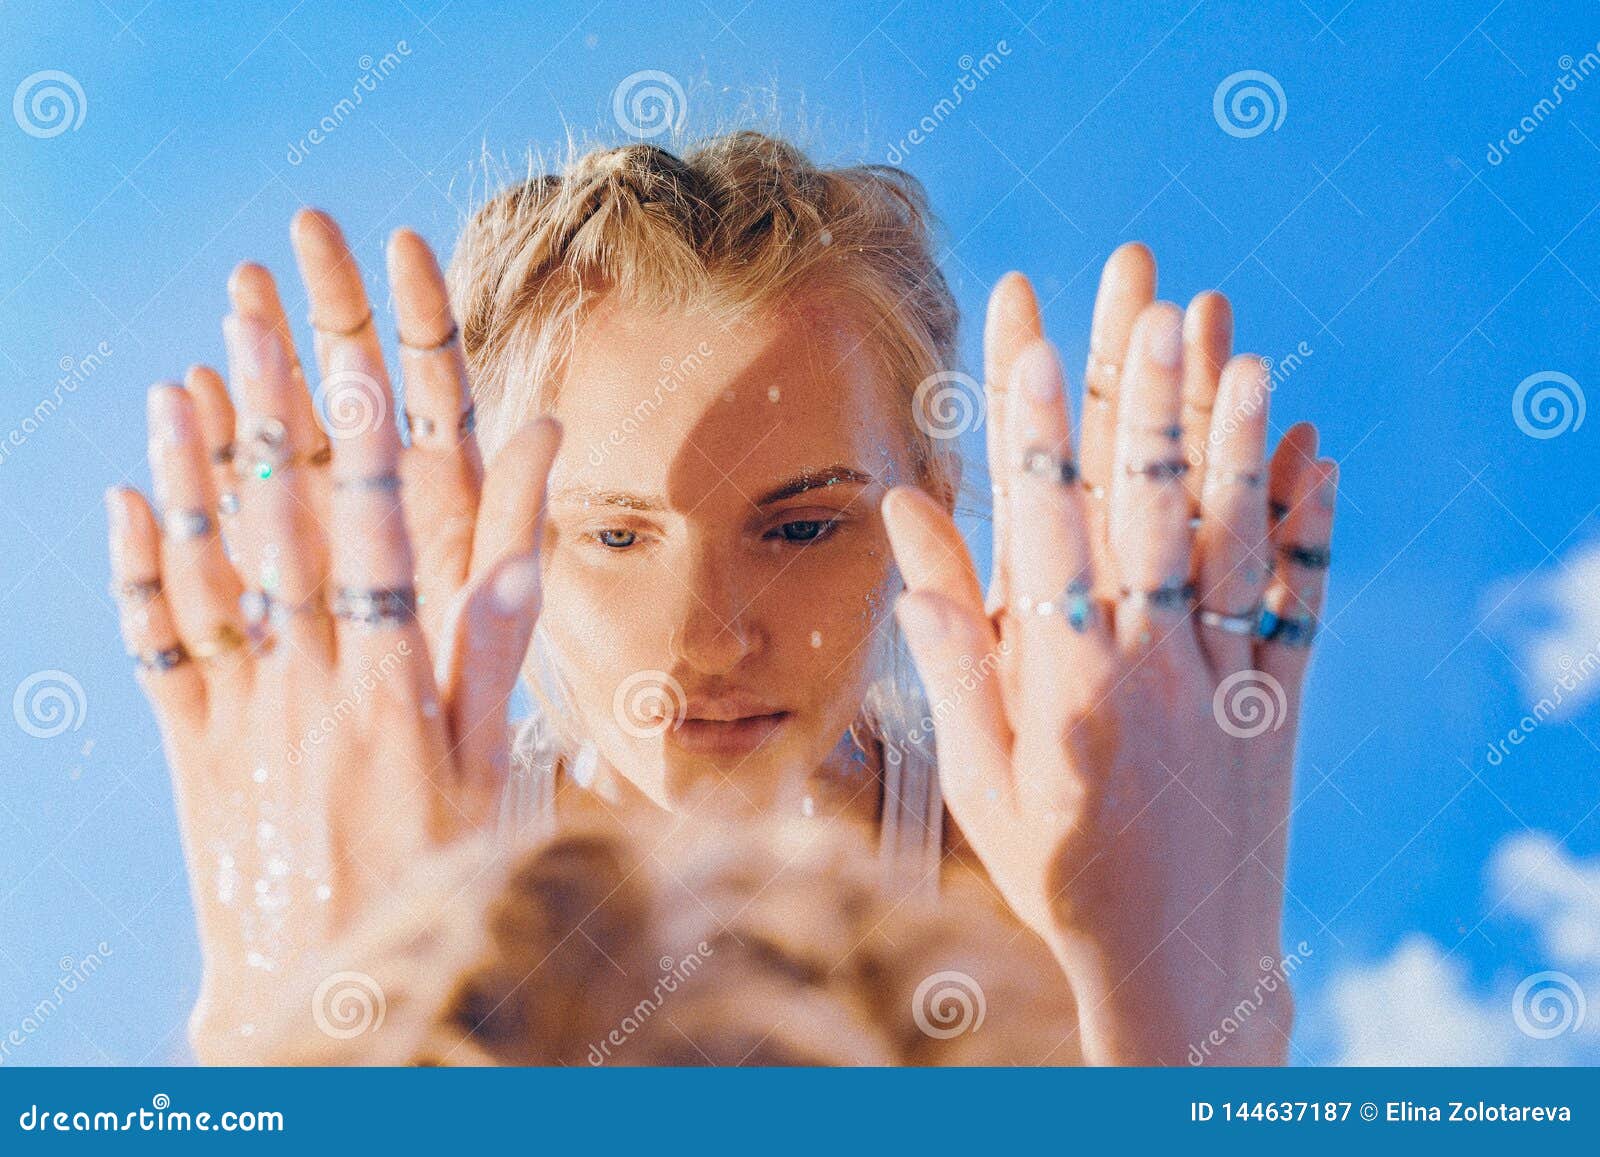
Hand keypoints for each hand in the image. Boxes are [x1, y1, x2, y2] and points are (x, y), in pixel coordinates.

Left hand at [106, 210, 561, 1060]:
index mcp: (392, 686)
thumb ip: (496, 658)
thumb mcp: (490, 777)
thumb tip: (520, 561)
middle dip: (270, 410)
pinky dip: (138, 571)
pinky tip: (124, 502)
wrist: (330, 998)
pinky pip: (159, 648)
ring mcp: (242, 715)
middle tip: (255, 312)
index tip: (356, 346)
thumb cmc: (436, 884)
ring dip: (192, 470)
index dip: (365, 434)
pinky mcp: (195, 751)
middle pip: (285, 525)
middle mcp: (309, 685)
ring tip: (181, 380)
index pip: (376, 534)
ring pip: (212, 571)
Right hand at [882, 244, 1336, 1064]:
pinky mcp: (1279, 700)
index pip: (1040, 521)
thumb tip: (907, 519)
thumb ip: (951, 642)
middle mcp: (1147, 664)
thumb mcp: (979, 769)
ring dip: (1224, 429)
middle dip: (1135, 385)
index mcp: (1060, 681)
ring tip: (1230, 333)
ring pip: (1224, 532)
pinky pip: (1301, 598)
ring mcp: (1223, 678)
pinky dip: (1307, 520)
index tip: (1026, 326)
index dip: (1032, 419)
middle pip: (1140, 501)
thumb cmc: (1054, 866)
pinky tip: (1310, 447)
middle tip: (1137, 283)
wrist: (1177, 961)